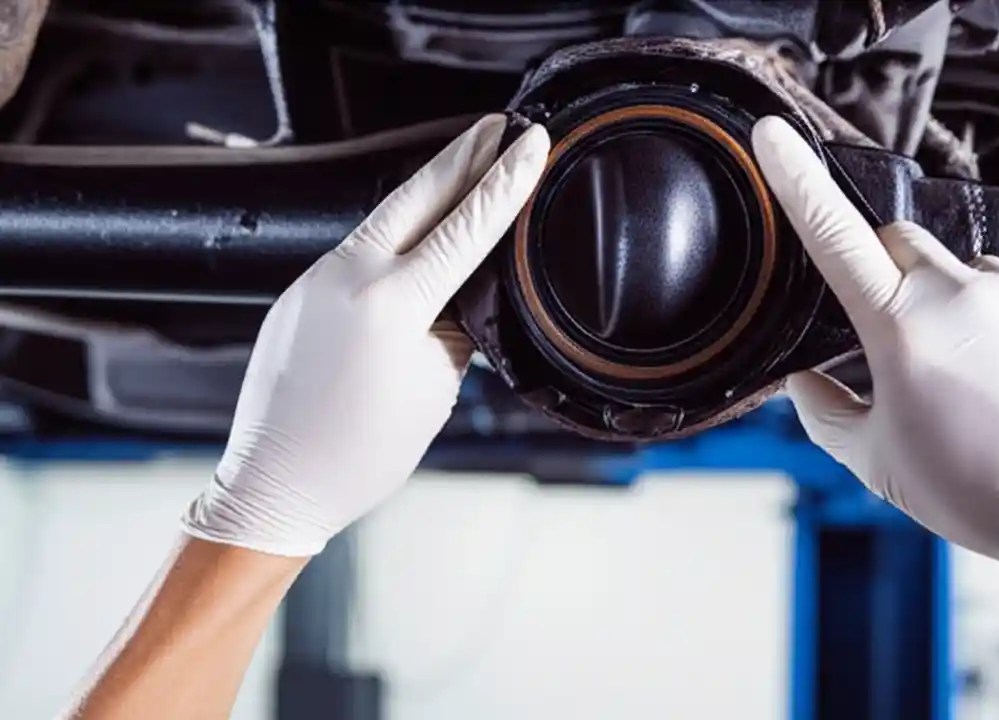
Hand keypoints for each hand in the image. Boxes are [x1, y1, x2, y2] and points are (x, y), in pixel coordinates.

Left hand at [182, 115, 549, 555]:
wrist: (275, 481)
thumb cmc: (360, 452)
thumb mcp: (434, 387)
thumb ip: (455, 327)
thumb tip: (466, 291)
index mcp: (391, 304)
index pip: (466, 228)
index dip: (505, 182)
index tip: (532, 142)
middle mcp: (347, 277)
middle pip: (417, 195)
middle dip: (463, 154)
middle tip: (500, 123)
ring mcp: (315, 281)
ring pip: (384, 219)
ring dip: (429, 189)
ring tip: (467, 165)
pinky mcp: (299, 294)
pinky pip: (357, 249)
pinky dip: (395, 233)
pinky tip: (418, 231)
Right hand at [752, 116, 998, 600]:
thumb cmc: (984, 494)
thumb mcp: (877, 462)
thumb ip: (822, 410)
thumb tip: (802, 378)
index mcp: (902, 332)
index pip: (834, 236)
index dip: (797, 181)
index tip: (775, 139)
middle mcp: (962, 295)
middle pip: (899, 243)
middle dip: (888, 276)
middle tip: (907, 342)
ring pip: (963, 267)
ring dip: (957, 302)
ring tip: (981, 373)